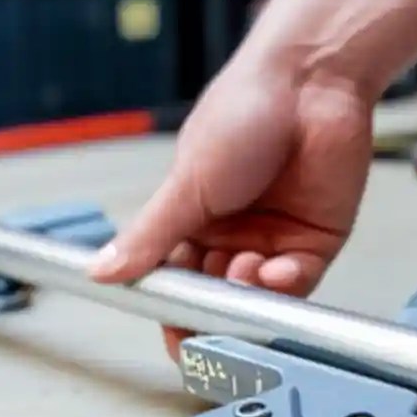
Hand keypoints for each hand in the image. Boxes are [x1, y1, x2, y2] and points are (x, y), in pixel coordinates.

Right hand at [88, 60, 374, 356]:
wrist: (309, 81)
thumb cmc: (244, 111)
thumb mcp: (187, 182)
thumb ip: (149, 237)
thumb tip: (102, 271)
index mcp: (191, 221)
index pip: (174, 282)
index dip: (172, 311)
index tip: (172, 336)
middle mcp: (232, 236)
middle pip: (216, 298)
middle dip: (213, 313)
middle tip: (209, 321)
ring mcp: (274, 240)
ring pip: (257, 299)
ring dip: (248, 296)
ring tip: (242, 274)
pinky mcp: (315, 241)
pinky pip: (298, 284)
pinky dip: (283, 286)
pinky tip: (273, 271)